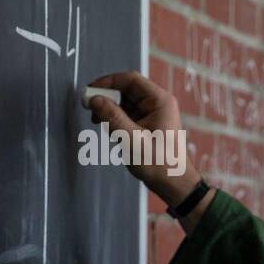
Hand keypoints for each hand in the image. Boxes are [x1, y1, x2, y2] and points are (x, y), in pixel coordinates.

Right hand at [85, 71, 200, 207]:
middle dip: (107, 98)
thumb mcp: (132, 140)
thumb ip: (112, 117)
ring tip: (100, 124)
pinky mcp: (148, 123)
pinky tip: (111, 132)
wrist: (174, 184)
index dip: (108, 82)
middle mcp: (157, 103)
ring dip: (110, 110)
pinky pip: (128, 114)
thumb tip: (94, 99)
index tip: (90, 91)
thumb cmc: (158, 164)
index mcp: (160, 101)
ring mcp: (153, 113)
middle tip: (90, 110)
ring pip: (125, 102)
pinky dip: (116, 120)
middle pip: (126, 90)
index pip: (130, 80)